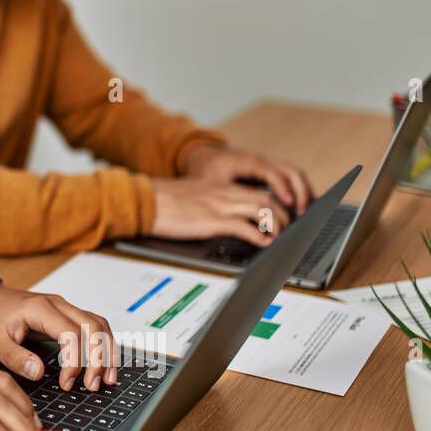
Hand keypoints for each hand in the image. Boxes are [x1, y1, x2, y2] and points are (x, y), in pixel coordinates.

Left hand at [0, 281, 120, 393]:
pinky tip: (104, 364)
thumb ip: (15, 357)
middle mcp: (57, 304)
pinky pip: (93, 325)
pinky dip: (103, 344)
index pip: (71, 334)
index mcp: (40, 309)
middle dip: (99, 358)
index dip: (74, 362)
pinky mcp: (66, 314)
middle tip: (93, 385)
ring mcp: (64, 307)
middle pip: (93, 327)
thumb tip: (39, 372)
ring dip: (108, 351)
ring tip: (108, 379)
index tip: (66, 384)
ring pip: (98, 324)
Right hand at [151, 175, 290, 246]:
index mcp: (219, 187)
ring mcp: (219, 205)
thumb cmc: (161, 201)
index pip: (257, 192)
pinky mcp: (211, 220)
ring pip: (262, 210)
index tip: (281, 217)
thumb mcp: (191, 196)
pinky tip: (264, 244)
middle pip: (266, 199)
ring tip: (280, 238)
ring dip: (276, 225)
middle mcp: (223, 193)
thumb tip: (218, 216)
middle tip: (287, 230)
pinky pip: (243, 227)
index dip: (274, 205)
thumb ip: (209, 201)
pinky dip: (259, 236)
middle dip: (282, 215)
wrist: (143, 200)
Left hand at [183, 144, 313, 217]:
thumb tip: (236, 212)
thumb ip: (224, 194)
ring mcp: (267, 164)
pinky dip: (297, 190)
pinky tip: (300, 206)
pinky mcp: (268, 171)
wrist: (202, 155)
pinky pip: (289, 178)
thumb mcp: (210, 182)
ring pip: (293, 174)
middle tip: (301, 213)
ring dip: (302, 191)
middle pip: (291, 171)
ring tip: (304, 213)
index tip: (288, 203)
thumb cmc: (205, 168)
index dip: (282, 188)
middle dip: (300, 191)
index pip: (273, 173)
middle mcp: (261, 161)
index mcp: (248, 162)